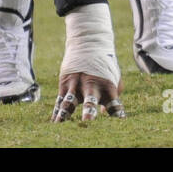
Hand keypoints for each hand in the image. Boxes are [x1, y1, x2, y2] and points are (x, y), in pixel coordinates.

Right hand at [51, 3, 125, 120]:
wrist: (89, 44)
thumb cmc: (104, 66)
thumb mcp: (114, 77)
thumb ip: (114, 95)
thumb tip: (105, 112)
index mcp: (108, 87)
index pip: (114, 104)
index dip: (116, 115)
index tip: (118, 127)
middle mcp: (92, 85)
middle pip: (90, 100)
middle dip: (89, 111)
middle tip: (87, 122)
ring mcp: (77, 84)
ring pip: (70, 101)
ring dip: (66, 113)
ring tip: (60, 125)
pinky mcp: (65, 83)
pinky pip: (60, 100)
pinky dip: (57, 112)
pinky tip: (54, 123)